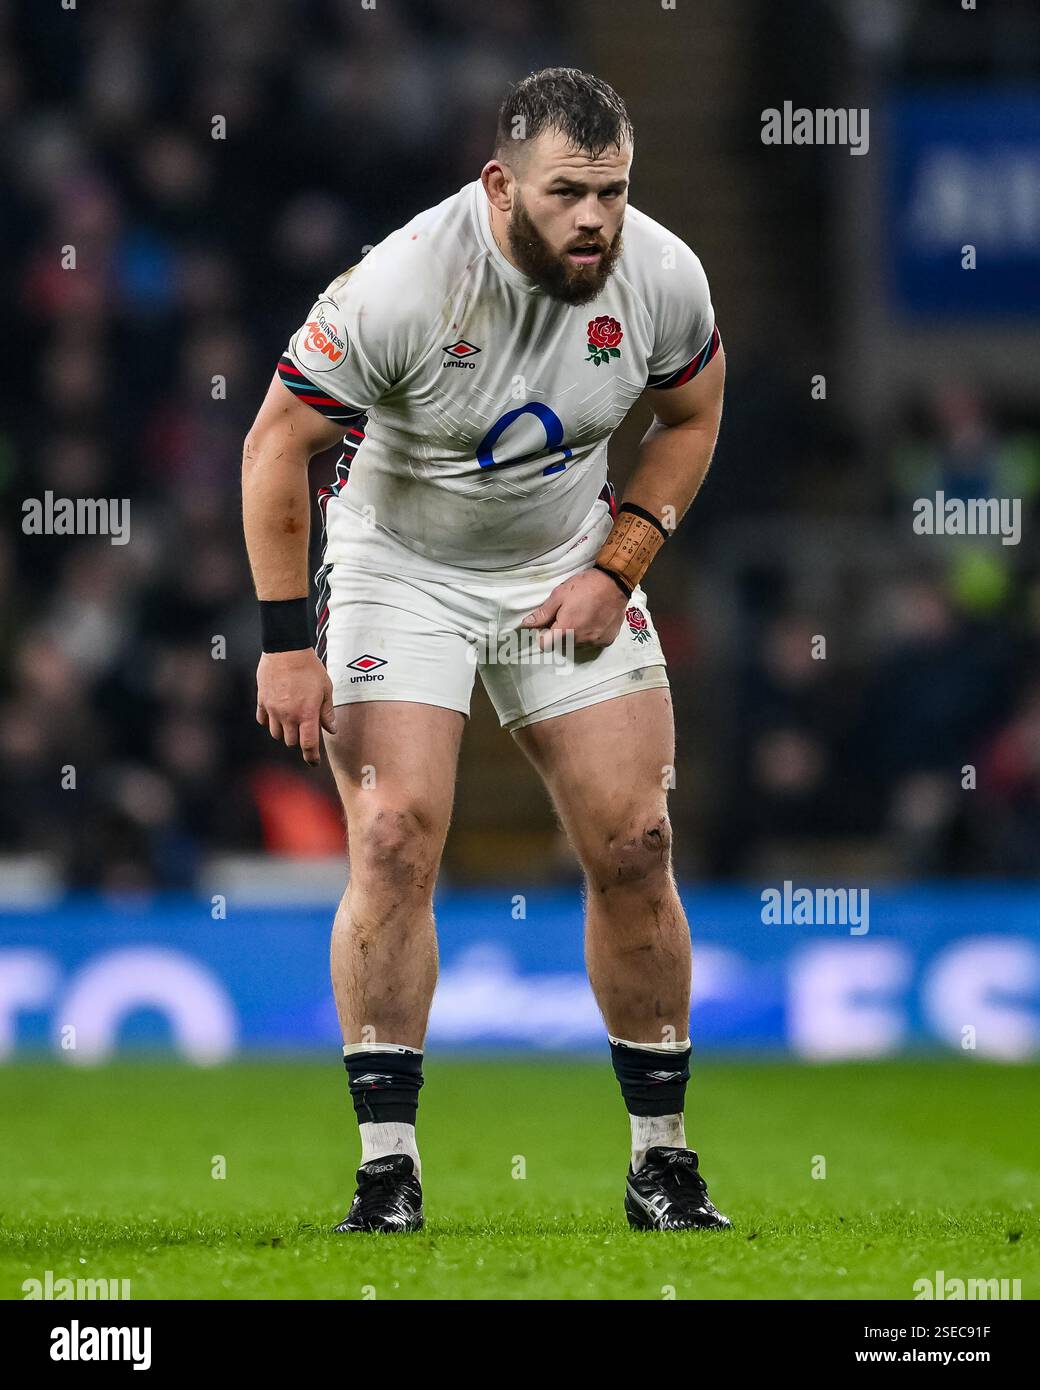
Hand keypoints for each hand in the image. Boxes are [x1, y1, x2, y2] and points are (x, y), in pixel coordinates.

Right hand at [256, 649, 336, 765]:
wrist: (287, 649)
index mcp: (306, 714)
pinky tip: (276, 713)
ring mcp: (272, 709)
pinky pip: (262, 720)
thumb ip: (327, 712)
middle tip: (305, 730)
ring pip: (276, 733)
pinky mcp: (262, 701)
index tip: (314, 762)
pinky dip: (269, 721)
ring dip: (284, 732)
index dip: (311, 757)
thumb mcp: (326, 689)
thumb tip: (331, 730)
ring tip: (291, 721)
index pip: (308, 745)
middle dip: (299, 740)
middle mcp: (288, 715)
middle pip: (291, 741)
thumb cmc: (310, 668)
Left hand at [521, 567, 627, 649]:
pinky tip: (594, 620)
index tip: (547, 626)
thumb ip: (543, 613)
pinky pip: (593, 642)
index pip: (546, 645)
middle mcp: (580, 640)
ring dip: (576, 635)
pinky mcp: (607, 640)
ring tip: (582, 616)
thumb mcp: (560, 595)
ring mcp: (595, 641)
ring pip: (578, 644)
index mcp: (566, 629)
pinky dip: (590, 634)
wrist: (615, 582)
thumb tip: (526, 624)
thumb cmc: (585, 586)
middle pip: (562, 644)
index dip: (543, 635)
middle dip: (560, 633)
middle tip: (567, 615)